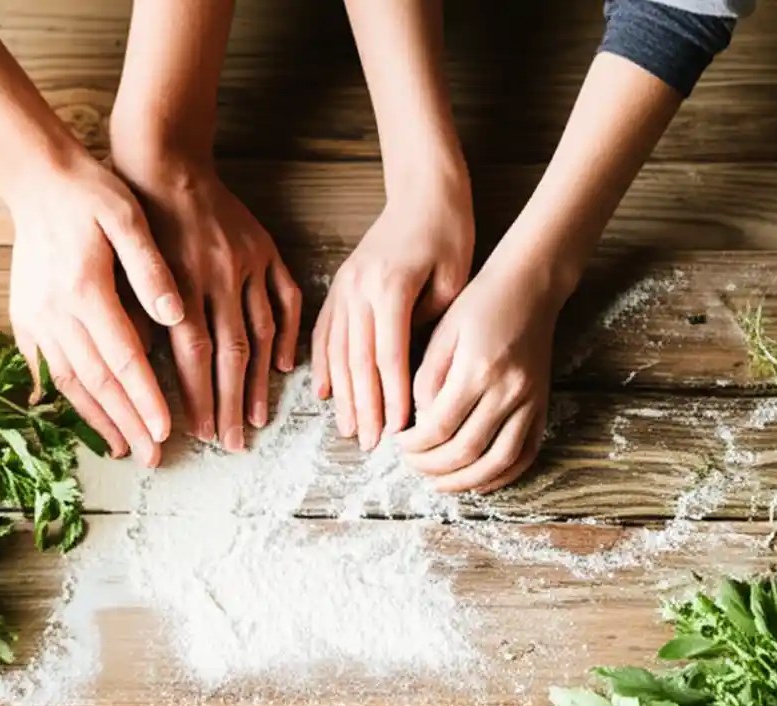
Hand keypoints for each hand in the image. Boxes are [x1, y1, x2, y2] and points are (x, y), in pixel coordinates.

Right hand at [8, 154, 184, 467]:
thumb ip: (150, 267)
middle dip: (127, 423)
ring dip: (97, 419)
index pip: (123, 358)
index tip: (166, 430)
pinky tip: (86, 417)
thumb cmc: (92, 195)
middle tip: (153, 457)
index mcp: (86, 289)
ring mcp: (36, 318)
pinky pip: (48, 369)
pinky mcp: (26, 318)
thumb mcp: (127, 217)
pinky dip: (68, 399)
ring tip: (123, 449)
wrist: (37, 179)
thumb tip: (175, 315)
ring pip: (70, 382)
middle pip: (97, 381)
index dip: (145, 398)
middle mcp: (56, 311)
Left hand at [116, 160, 301, 451]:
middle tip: (231, 442)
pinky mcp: (265, 249)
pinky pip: (287, 297)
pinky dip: (289, 333)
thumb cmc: (134, 216)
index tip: (197, 432)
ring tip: (255, 418)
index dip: (198, 397)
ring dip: (258, 380)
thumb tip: (144, 369)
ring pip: (261, 332)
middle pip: (231, 353)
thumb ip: (140, 314)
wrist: (167, 160)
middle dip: (230, 403)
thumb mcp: (125, 263)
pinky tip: (285, 367)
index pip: (194, 354)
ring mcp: (248, 263)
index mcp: (180, 281)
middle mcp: (219, 275)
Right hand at [313, 183, 473, 450]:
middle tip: (370, 443)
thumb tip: (417, 376)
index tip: (399, 429)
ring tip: (349, 429)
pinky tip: (324, 393)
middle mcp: (358, 288)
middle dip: (364, 406)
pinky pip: (324, 332)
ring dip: (342, 394)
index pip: (388, 355)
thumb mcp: (454, 281)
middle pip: (357, 359)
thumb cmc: (447, 235)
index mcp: (390, 287)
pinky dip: (322, 365)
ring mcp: (343, 286)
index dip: (392, 396)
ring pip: (336, 351)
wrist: (422, 192)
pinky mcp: (338, 286)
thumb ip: (431, 326)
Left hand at [397, 258, 562, 493]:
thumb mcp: (443, 333)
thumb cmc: (480, 305)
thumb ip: (427, 378)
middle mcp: (507, 391)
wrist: (529, 288)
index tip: (398, 444)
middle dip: (432, 466)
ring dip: (465, 481)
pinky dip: (502, 476)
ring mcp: (530, 402)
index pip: (438, 427)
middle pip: (466, 451)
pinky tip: (478, 481)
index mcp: (476, 370)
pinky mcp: (542, 406)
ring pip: (498, 462)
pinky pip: (525, 454)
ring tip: (439, 483)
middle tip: (411, 465)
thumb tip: (419, 421)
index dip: (413, 445)